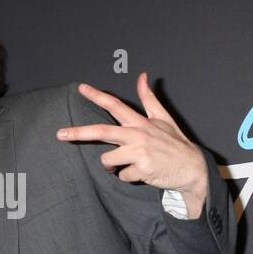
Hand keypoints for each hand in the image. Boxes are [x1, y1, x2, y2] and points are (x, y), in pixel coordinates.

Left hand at [56, 73, 208, 216]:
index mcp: (140, 122)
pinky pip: (122, 176)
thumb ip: (149, 98)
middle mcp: (137, 134)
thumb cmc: (175, 144)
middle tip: (59, 134)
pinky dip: (128, 177)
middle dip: (78, 132)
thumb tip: (142, 76)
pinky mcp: (142, 169)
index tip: (81, 88)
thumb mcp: (163, 118)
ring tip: (126, 164)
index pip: (115, 105)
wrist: (192, 168)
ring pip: (108, 160)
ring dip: (112, 166)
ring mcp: (140, 152)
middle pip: (102, 132)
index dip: (97, 95)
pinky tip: (142, 173)